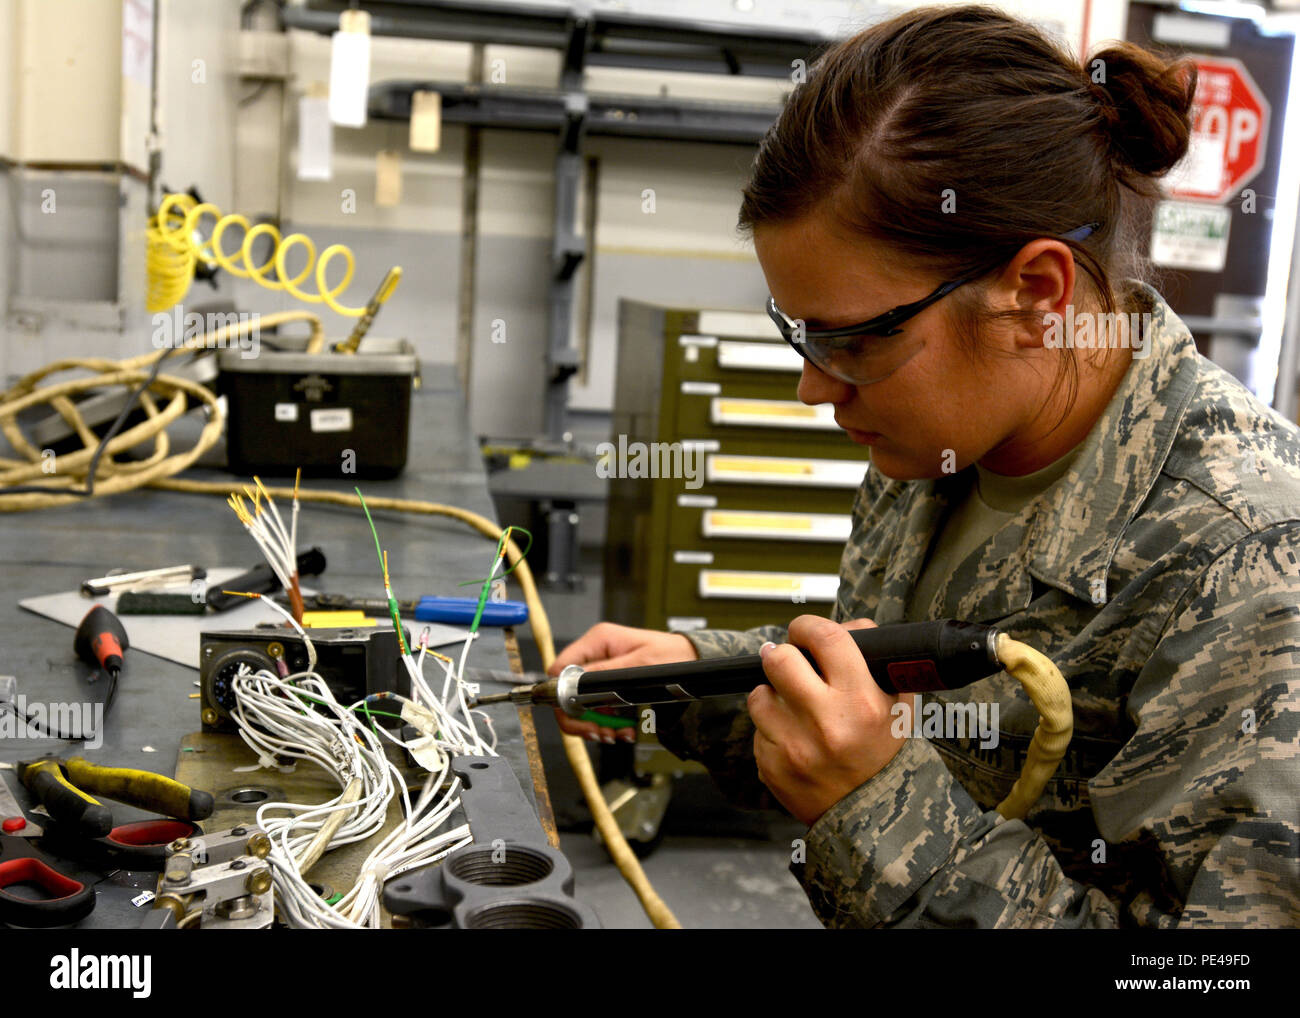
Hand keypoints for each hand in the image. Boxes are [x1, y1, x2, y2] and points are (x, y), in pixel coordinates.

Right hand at [547, 622, 697, 742]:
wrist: (693, 662)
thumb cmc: (673, 656)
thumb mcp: (640, 666)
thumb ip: (605, 674)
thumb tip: (574, 684)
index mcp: (599, 641)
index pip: (560, 669)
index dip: (563, 696)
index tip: (582, 717)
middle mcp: (596, 655)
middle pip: (567, 693)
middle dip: (582, 718)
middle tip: (601, 732)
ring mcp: (601, 671)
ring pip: (581, 706)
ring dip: (598, 725)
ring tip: (618, 733)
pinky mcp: (609, 686)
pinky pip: (598, 709)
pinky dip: (609, 724)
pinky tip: (625, 729)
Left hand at [749, 615, 910, 825]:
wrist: (872, 815)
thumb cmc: (883, 751)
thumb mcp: (896, 701)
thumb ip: (872, 656)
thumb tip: (842, 625)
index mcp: (861, 701)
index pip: (825, 637)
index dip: (807, 626)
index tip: (804, 631)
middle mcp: (826, 723)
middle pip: (779, 659)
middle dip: (782, 656)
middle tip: (790, 663)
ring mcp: (795, 747)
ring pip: (759, 694)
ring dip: (772, 695)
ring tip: (794, 707)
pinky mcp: (772, 767)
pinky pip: (757, 730)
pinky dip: (771, 729)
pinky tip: (794, 738)